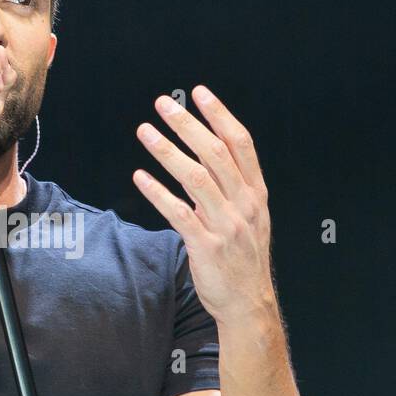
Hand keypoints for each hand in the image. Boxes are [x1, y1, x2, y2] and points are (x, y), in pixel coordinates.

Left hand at [132, 85, 276, 326]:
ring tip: (144, 131)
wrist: (248, 303)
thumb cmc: (242, 258)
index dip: (220, 115)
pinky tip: (140, 177)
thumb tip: (201, 155)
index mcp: (255, 193)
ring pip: (196, 178)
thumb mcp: (247, 217)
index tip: (200, 93)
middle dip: (188, 125)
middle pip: (215, 154)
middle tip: (163, 104)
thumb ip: (227, 187)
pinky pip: (179, 213)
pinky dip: (158, 193)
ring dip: (167, 151)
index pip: (240, 144)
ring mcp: (226, 225)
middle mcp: (244, 204)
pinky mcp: (206, 245)